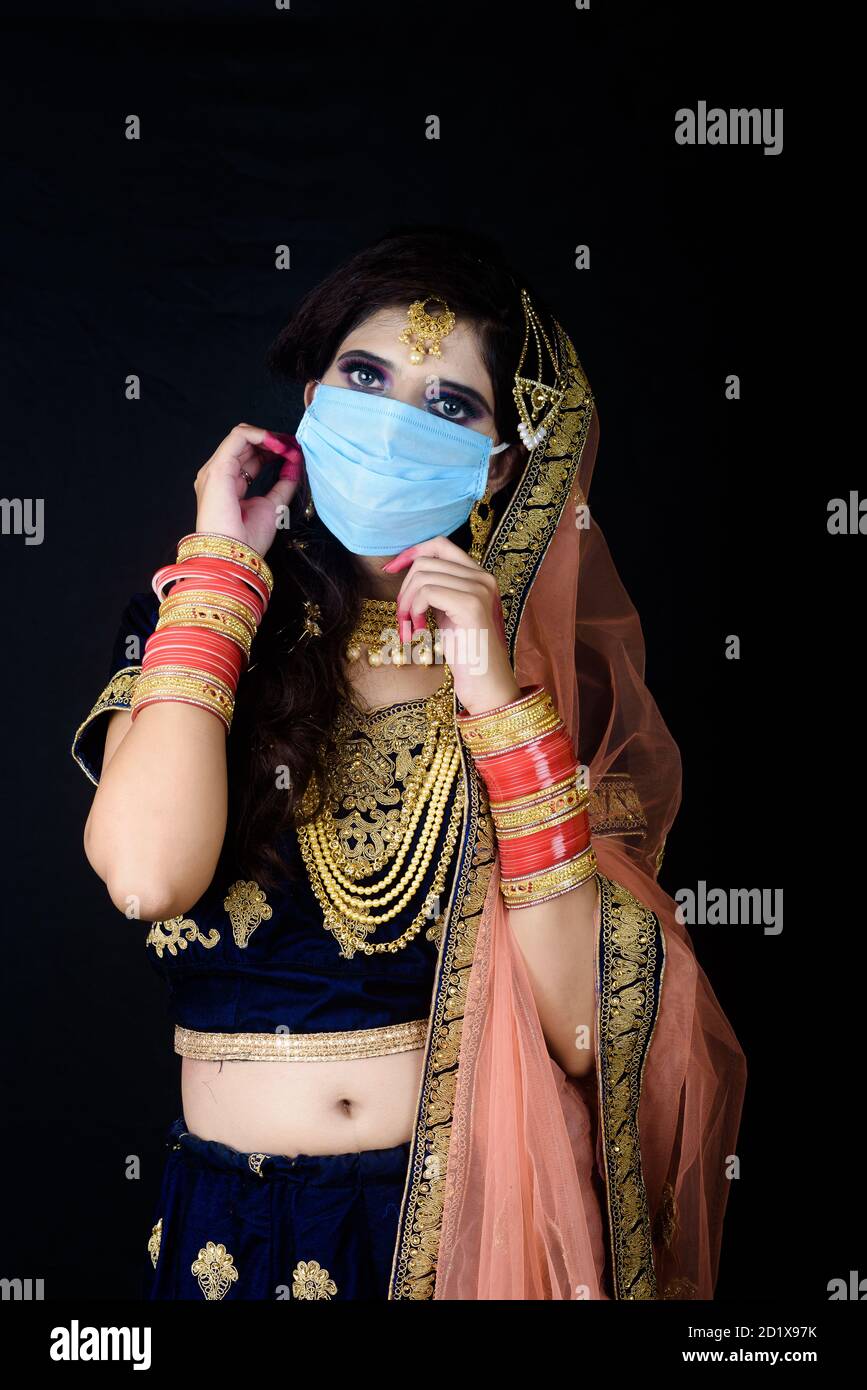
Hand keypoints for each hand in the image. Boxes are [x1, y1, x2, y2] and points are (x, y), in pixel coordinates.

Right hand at [194, 423, 302, 557]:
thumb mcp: (273, 506)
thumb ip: (283, 484)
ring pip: (242, 435)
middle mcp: (219, 474)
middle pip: (246, 443)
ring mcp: (215, 469)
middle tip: (294, 446)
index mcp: (228, 484)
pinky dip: (261, 436)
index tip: (293, 453)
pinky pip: (239, 437)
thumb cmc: (247, 539)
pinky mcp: (218, 468)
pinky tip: (278, 446)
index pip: (250, 456)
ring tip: (289, 446)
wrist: (234, 554)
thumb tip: (295, 464)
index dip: (272, 451)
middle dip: (272, 441)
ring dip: (269, 437)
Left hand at [383, 535, 521, 714]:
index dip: (412, 553)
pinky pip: (427, 592)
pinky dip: (414, 611)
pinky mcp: (471, 605)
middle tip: (404, 619)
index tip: (391, 570)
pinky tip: (420, 631)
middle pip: (426, 561)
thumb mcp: (449, 614)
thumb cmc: (466, 654)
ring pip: (423, 575)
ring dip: (407, 603)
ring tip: (411, 628)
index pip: (440, 544)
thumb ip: (438, 590)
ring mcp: (479, 589)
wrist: (487, 685)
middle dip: (405, 589)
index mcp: (479, 576)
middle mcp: (483, 577)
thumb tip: (409, 571)